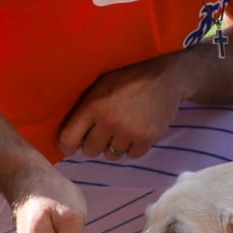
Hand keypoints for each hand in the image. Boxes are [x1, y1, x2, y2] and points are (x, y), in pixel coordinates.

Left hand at [57, 51, 195, 160]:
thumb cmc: (127, 78)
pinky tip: (135, 133)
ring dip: (113, 146)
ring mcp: (129, 132)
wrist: (165, 76)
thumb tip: (69, 135)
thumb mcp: (99, 85)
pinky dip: (131, 148)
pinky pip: (131, 155)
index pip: (68, 139)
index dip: (67, 146)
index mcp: (92, 106)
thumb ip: (84, 108)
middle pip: (90, 151)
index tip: (70, 147)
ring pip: (111, 155)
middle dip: (93, 144)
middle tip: (102, 132)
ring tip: (121, 131)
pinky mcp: (147, 138)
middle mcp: (109, 122)